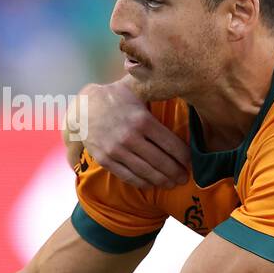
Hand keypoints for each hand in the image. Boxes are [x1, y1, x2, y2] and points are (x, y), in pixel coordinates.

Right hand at [69, 80, 188, 188]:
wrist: (83, 106)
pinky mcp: (105, 159)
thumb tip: (178, 87)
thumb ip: (155, 95)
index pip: (171, 144)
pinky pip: (128, 176)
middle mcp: (130, 136)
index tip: (190, 163)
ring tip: (172, 184)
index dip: (184, 157)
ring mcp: (117, 150)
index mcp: (142, 120)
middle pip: (161, 162)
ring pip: (146, 172)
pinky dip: (143, 183)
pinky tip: (152, 184)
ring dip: (162, 181)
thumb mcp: (136, 92)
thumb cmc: (115, 98)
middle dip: (176, 173)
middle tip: (184, 178)